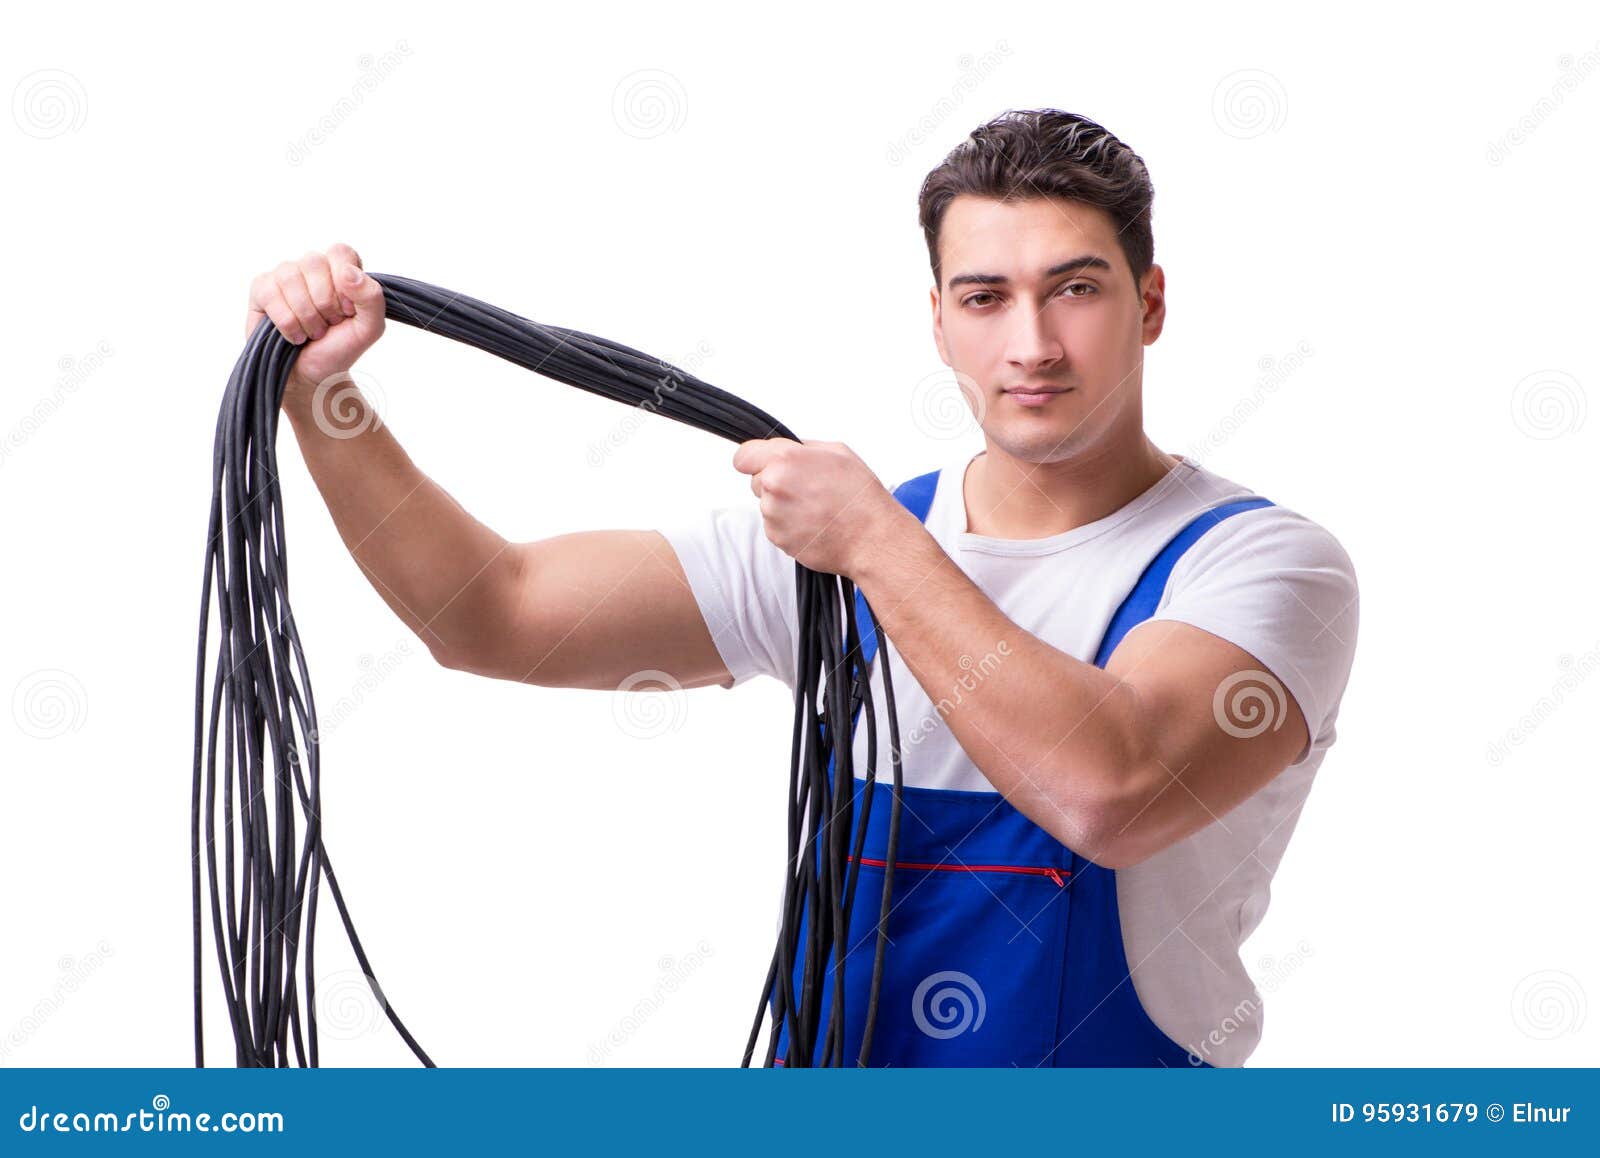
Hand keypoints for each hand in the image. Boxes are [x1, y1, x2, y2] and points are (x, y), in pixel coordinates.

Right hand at [244, 242, 385, 405]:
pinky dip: (287, 322)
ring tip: (313, 332)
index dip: (344, 283)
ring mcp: (285, 275)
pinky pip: (270, 294)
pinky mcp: (262, 288)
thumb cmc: (340, 348)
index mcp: (341, 269)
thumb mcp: (370, 328)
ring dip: (306, 315)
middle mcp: (312, 266)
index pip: (341, 252)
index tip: (347, 310)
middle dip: (325, 303)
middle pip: (314, 262)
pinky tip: (294, 335)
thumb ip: (372, 297)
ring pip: (290, 277)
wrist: (312, 375)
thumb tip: (350, 272)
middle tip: (329, 324)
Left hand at [731, 439, 904, 575]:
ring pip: (767, 505)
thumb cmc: (859, 496)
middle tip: (807, 489)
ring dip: (784, 506)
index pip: (744, 456)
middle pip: (757, 480)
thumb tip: (785, 449)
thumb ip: (802, 448)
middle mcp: (774, 486)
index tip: (761, 465)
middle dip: (775, 482)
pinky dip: (790, 525)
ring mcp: (773, 515)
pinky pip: (775, 526)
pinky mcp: (777, 538)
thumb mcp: (837, 452)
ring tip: (816, 508)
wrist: (871, 537)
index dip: (754, 459)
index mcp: (785, 460)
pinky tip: (814, 523)